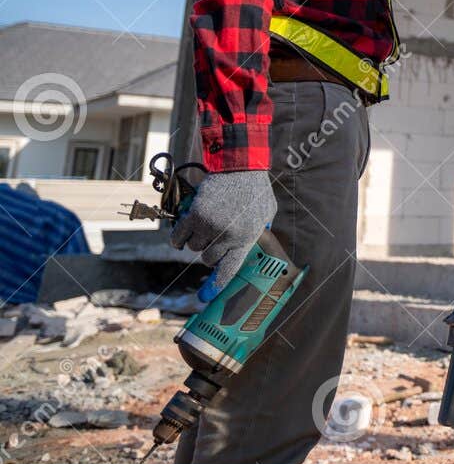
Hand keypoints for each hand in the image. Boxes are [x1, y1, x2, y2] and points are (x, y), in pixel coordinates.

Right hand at [169, 170, 275, 291]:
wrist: (240, 167)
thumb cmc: (255, 190)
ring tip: (206, 225)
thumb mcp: (266, 213)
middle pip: (208, 259)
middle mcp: (228, 236)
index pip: (229, 268)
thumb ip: (259, 231)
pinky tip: (182, 235)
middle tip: (213, 239)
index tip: (208, 296)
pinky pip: (178, 237)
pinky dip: (178, 239)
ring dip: (196, 240)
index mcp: (246, 238)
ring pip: (193, 247)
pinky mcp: (195, 216)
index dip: (217, 284)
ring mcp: (210, 226)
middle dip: (209, 252)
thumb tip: (251, 246)